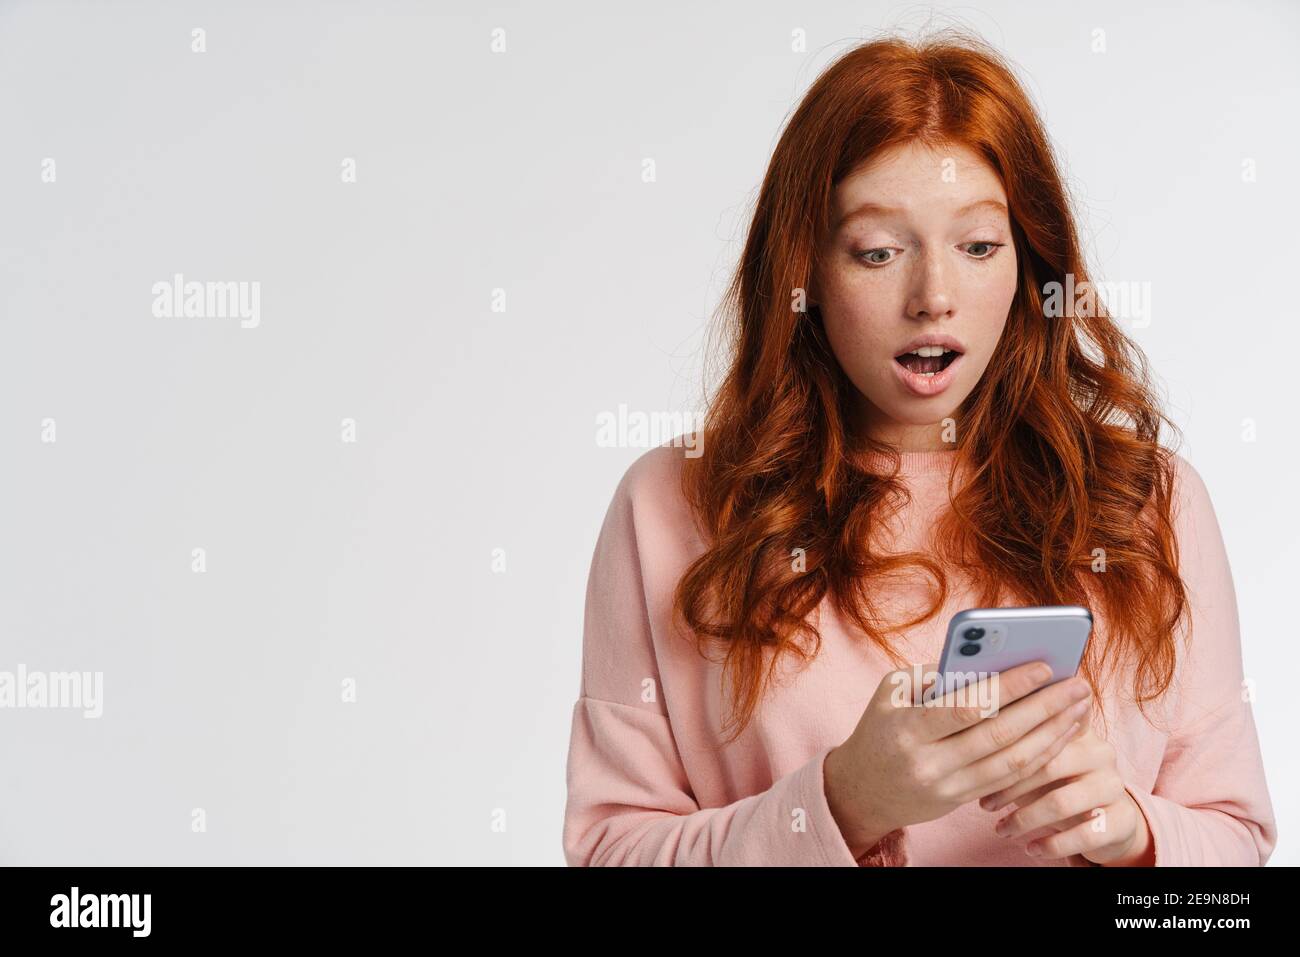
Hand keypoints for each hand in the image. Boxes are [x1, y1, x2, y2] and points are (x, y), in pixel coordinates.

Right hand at [825, 660, 1090, 858]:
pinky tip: (1061, 733)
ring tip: (1079, 707)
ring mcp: (947, 787)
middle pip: (1000, 735)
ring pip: (1013, 762)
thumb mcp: (891, 694)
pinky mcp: (960, 802)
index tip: (1044, 666)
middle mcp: (929, 762)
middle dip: (1045, 707)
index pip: (968, 706)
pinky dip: (1040, 755)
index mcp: (908, 728)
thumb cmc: (879, 728)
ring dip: (1053, 733)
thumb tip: (991, 661)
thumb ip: (935, 676)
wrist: (859, 790)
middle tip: (1077, 684)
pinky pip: (1011, 779)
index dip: (1010, 687)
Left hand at [977, 717, 1153, 864]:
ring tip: (1001, 829)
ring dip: (1025, 820)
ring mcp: (1114, 785)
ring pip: (1061, 803)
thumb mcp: (1040, 762)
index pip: (1047, 722)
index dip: (1012, 738)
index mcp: (1079, 728)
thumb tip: (966, 736)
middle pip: (1048, 764)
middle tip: (983, 804)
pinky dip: (1051, 845)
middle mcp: (1101, 752)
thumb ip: (1015, 745)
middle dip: (1010, 787)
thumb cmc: (1059, 785)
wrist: (1109, 821)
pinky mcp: (1123, 819)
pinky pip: (1083, 834)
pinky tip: (1031, 849)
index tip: (977, 752)